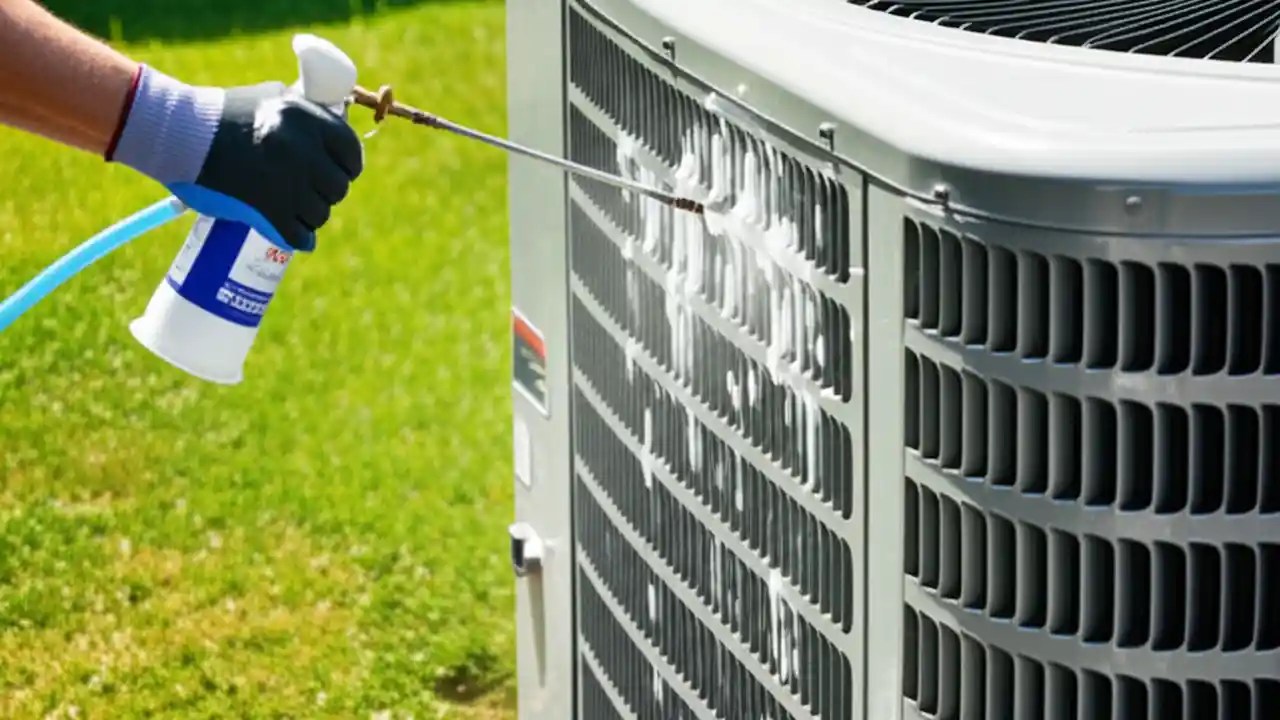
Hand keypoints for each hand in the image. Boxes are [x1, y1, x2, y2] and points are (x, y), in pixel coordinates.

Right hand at [109, 67, 363, 250]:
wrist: (178, 132)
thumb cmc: (222, 112)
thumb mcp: (270, 97)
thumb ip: (303, 114)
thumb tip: (333, 127)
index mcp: (305, 118)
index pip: (351, 152)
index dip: (348, 166)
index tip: (340, 171)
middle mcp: (302, 150)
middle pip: (338, 187)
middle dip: (327, 192)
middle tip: (312, 191)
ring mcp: (286, 182)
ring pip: (320, 213)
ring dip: (310, 215)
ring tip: (295, 209)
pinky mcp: (267, 209)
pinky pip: (298, 234)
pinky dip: (299, 237)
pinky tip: (297, 235)